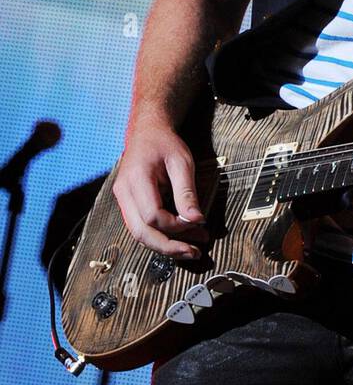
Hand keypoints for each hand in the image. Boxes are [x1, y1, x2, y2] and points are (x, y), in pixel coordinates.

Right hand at [113, 118, 209, 260]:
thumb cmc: (164, 143)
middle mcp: (124, 192)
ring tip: (190, 248)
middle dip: (169, 246)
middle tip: (194, 251)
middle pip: (141, 232)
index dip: (176, 226)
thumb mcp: (182, 163)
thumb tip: (196, 219)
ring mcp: (122, 199)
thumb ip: (187, 192)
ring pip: (139, 234)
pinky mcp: (128, 204)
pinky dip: (159, 235)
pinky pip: (140, 227)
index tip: (197, 222)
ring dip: (165, 245)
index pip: (152, 216)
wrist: (148, 132)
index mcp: (136, 179)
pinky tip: (179, 237)